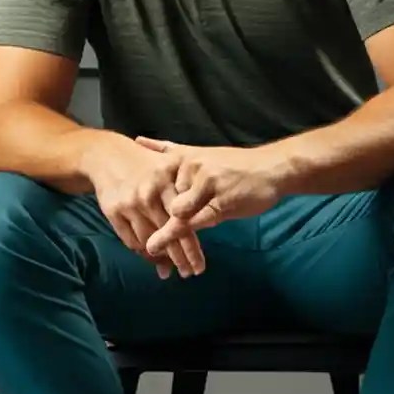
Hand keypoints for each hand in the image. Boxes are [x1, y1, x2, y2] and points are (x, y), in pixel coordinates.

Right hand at [80, 135, 206, 277]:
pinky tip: (153, 257)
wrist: (107, 155)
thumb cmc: (146, 165)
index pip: (182, 221)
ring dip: (160, 258)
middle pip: (166, 234)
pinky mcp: (113, 211)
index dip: (191, 248)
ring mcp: (129, 204)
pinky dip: (142, 251)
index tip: (199, 266)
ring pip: (148, 240)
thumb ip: (184, 195)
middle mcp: (148, 194)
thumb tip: (205, 223)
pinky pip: (130, 240)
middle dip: (179, 258)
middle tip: (189, 273)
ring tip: (171, 269)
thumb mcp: (168, 169)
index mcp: (166, 182)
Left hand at [135, 137, 285, 255]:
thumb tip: (138, 140)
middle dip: (150, 224)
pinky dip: (181, 240)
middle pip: (159, 202)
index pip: (149, 181)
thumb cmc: (233, 166)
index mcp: (181, 157)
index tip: (122, 213)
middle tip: (139, 245)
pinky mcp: (220, 200)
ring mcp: (205, 183)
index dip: (136, 203)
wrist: (272, 168)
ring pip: (175, 214)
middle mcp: (190, 168)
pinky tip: (171, 252)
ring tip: (151, 253)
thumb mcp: (197, 152)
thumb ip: (167, 150)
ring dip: (164, 237)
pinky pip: (195, 223)